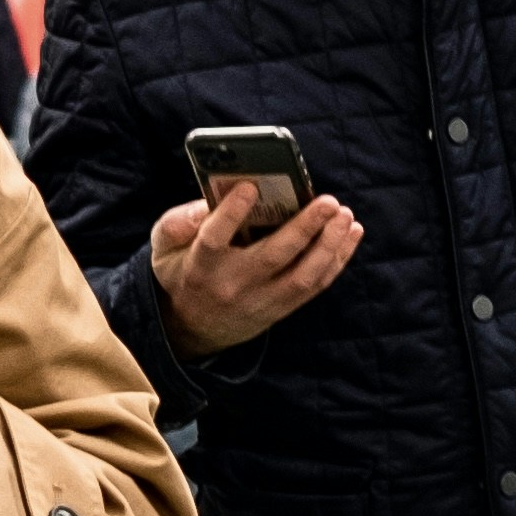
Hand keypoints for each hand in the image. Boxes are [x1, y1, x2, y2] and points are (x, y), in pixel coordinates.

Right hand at [152, 176, 361, 359]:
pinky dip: (337, 259)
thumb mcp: (164, 247)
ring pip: (302, 277)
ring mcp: (260, 301)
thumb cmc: (184, 270)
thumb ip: (178, 222)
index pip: (212, 240)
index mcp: (200, 266)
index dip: (230, 214)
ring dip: (329, 246)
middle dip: (304, 228)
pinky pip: (314, 286)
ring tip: (346, 216)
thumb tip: (208, 202)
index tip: (250, 187)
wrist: (193, 328)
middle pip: (272, 257)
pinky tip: (351, 233)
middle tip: (329, 201)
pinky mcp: (281, 308)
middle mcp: (232, 285)